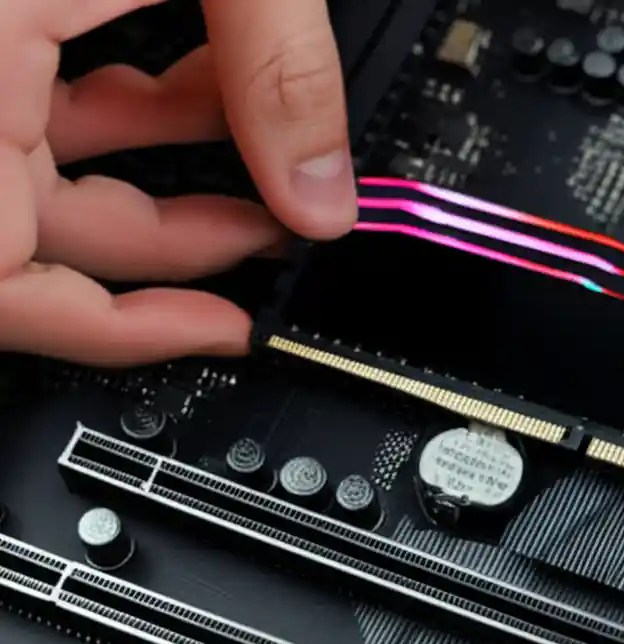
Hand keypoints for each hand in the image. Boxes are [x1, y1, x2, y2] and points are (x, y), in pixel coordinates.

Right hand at [0, 0, 353, 365]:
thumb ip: (271, 62)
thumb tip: (320, 185)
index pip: (9, 281)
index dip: (123, 330)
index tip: (225, 328)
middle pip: (41, 234)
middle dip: (179, 238)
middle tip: (275, 233)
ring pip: (45, 168)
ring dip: (163, 162)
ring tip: (263, 150)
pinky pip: (36, 105)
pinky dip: (124, 109)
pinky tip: (199, 84)